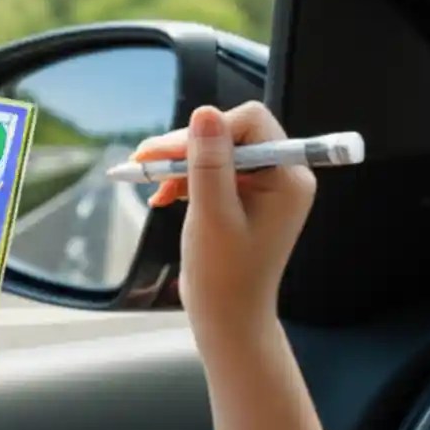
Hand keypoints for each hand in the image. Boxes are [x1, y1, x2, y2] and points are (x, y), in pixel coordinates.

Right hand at [131, 102, 315, 346]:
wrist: (227, 317)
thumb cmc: (224, 274)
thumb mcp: (212, 215)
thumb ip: (209, 163)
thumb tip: (204, 113)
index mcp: (288, 176)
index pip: (249, 122)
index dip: (205, 130)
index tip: (166, 151)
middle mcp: (281, 175)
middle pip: (229, 134)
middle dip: (184, 146)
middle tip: (142, 160)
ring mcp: (262, 187)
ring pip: (214, 150)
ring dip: (178, 163)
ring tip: (146, 182)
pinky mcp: (242, 197)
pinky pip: (210, 171)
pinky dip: (182, 179)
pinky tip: (161, 196)